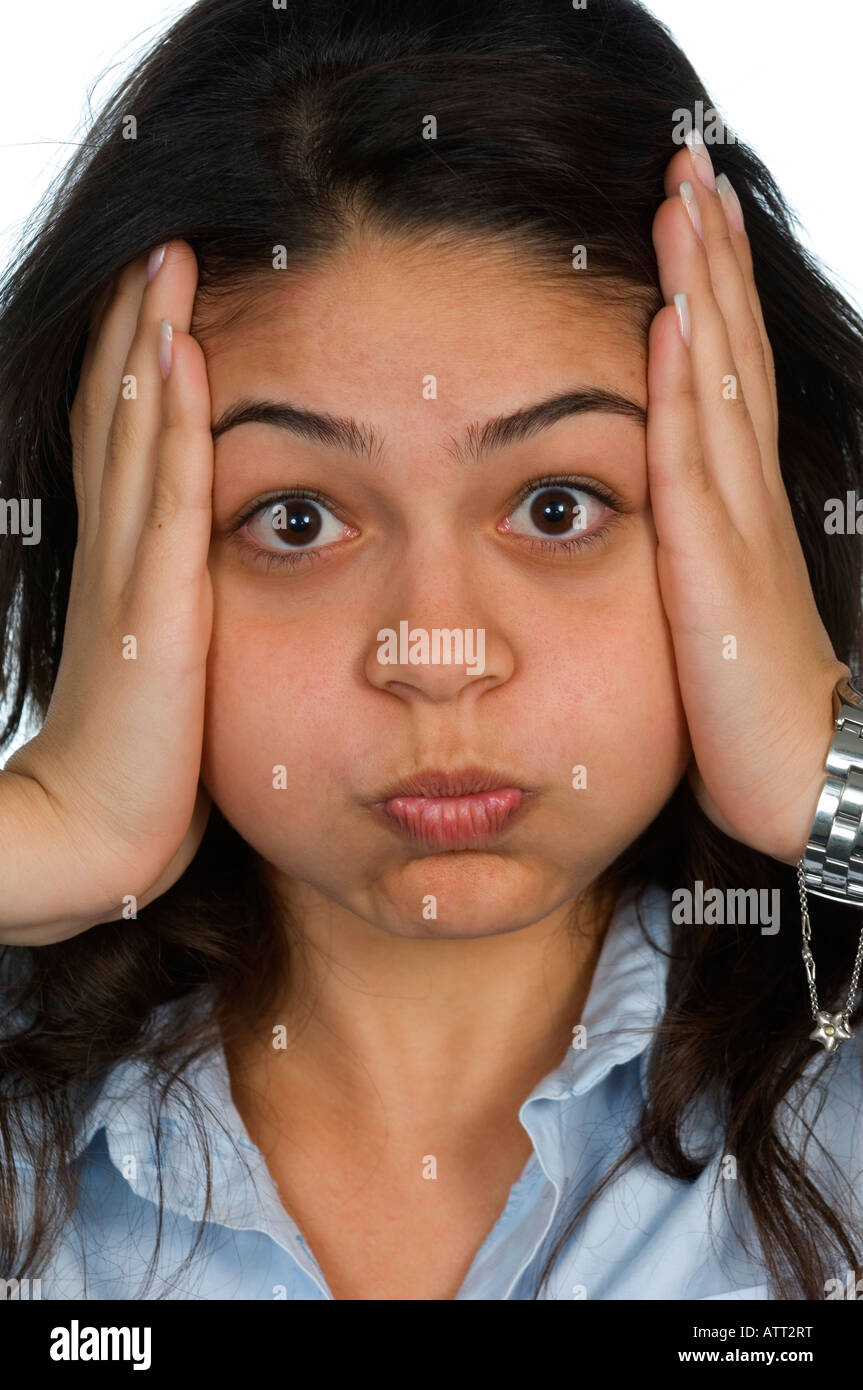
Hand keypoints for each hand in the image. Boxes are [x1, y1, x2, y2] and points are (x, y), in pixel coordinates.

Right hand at [1, 239, 213, 942]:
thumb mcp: (163, 664)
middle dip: (136, 325)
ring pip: (135, 431)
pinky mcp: (153, 604)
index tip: (161, 293)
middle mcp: (116, 548)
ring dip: (150, 342)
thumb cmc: (143, 761)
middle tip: (160, 241)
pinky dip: (172, 419)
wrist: (102, 830)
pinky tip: (180, 355)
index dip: (135, 364)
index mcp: (122, 561)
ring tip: (168, 260)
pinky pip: (167, 492)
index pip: (122, 440)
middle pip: (120, 412)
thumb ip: (177, 611)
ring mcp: (129, 570)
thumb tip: (204, 585)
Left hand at [646, 138, 848, 867]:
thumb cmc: (747, 701)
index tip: (692, 214)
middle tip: (690, 165)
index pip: (727, 374)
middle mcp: (747, 495)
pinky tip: (672, 321)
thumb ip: (690, 546)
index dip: (713, 291)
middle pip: (731, 352)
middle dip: (710, 256)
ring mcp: (738, 523)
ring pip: (719, 383)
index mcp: (741, 502)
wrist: (798, 775)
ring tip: (683, 200)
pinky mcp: (716, 567)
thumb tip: (655, 506)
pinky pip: (695, 461)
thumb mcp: (711, 603)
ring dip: (701, 288)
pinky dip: (684, 386)